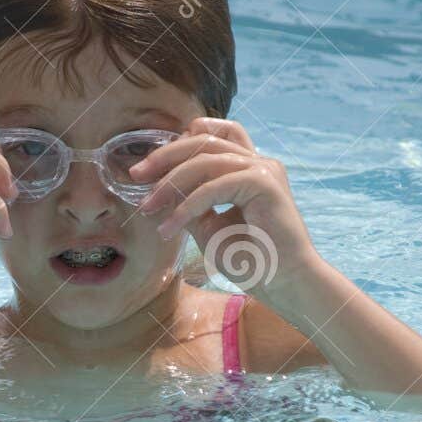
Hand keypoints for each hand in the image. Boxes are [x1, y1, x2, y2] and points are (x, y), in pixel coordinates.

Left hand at [130, 117, 321, 304]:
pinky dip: (187, 206)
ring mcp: (263, 169)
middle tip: (136, 175)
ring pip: (205, 159)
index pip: (211, 138)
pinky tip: (170, 226)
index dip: (178, 146)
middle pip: (204, 139)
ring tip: (148, 207)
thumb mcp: (210, 229)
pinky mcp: (264, 183)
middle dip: (165, 156)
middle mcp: (258, 163)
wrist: (285, 284)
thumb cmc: (252, 261)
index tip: (147, 172)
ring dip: (170, 183)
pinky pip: (214, 187)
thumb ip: (191, 206)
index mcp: (250, 169)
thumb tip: (162, 194)